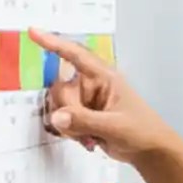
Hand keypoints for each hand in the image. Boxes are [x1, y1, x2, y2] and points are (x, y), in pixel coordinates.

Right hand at [30, 28, 176, 164]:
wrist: (149, 150)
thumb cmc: (141, 131)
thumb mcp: (114, 126)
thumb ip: (84, 121)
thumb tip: (57, 116)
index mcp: (105, 77)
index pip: (76, 55)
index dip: (54, 43)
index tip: (33, 32)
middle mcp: (92, 85)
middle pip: (60, 89)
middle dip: (67, 110)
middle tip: (86, 126)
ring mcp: (86, 102)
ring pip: (59, 107)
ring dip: (70, 125)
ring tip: (93, 134)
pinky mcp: (82, 116)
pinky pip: (63, 120)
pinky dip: (71, 132)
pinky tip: (90, 139)